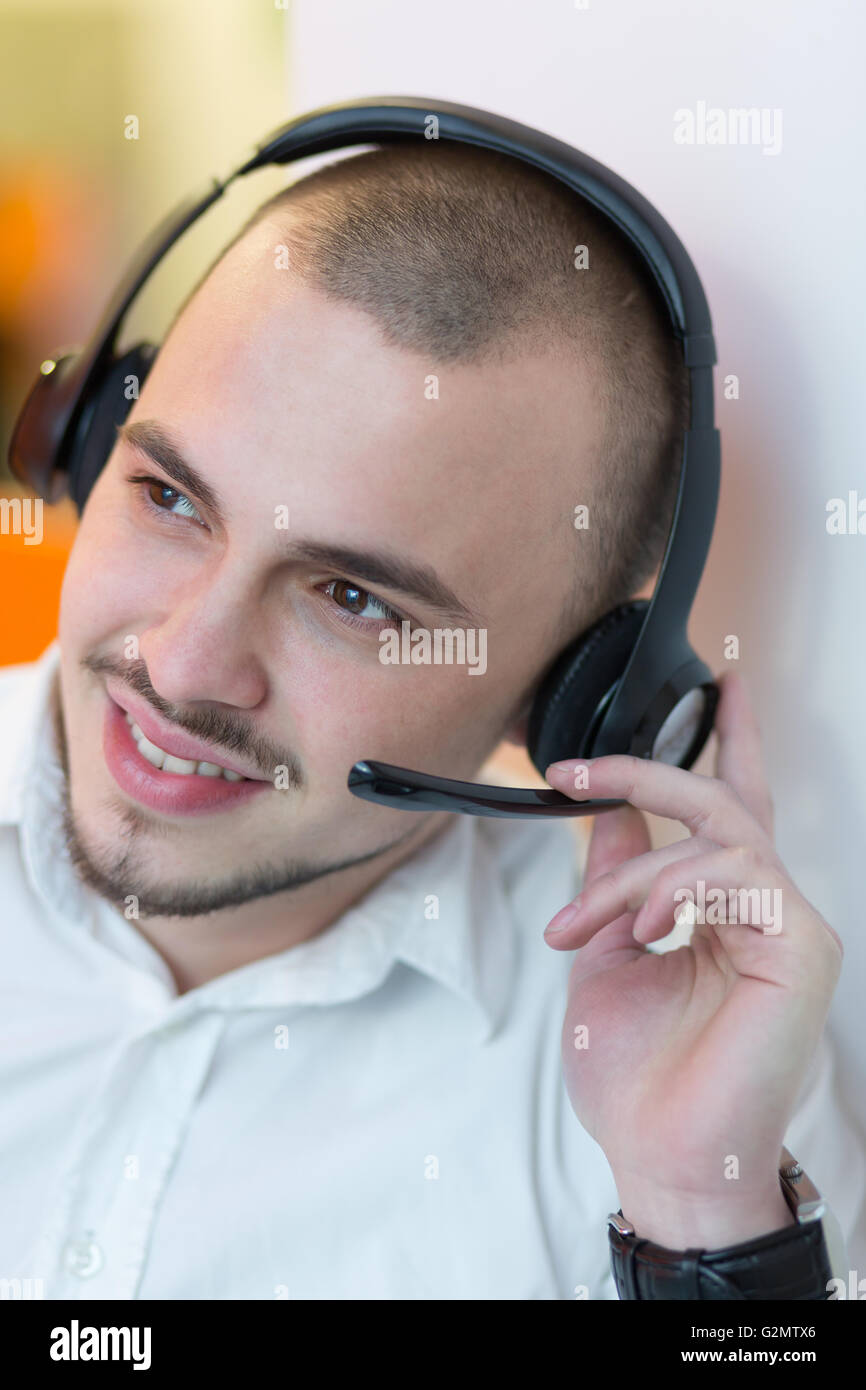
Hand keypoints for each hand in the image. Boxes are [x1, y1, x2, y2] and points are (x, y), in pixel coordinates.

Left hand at [542, 671, 842, 1248]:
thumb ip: (615, 881)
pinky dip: (676, 887)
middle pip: (723, 799)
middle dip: (646, 771)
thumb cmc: (635, 1074)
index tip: (716, 680)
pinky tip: (644, 926)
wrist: (657, 1153)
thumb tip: (607, 815)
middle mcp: (760, 908)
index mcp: (719, 909)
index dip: (731, 739)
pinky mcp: (802, 946)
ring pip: (715, 835)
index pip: (734, 807)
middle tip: (576, 771)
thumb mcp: (605, 955)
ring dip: (632, 870)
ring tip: (587, 923)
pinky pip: (739, 873)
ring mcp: (787, 925)